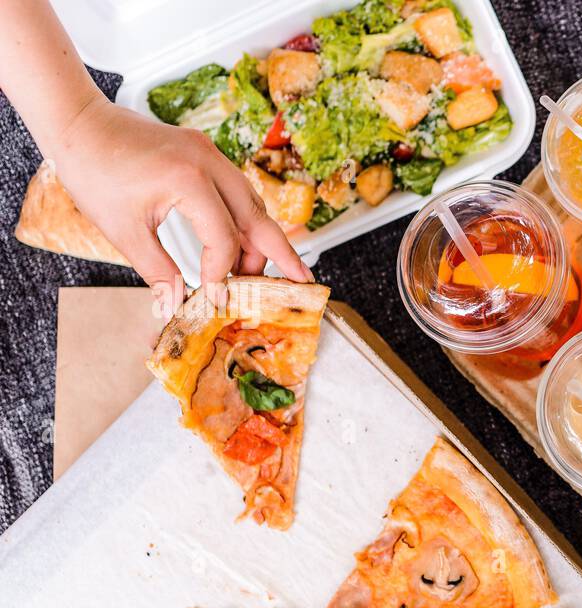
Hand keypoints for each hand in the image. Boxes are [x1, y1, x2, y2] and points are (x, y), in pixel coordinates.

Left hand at [49, 99, 311, 312]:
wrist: (77, 122)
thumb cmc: (93, 170)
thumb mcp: (122, 230)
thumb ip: (156, 270)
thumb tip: (174, 305)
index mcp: (188, 179)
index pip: (224, 237)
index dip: (224, 272)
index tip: (215, 297)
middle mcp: (208, 163)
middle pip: (258, 218)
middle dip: (278, 255)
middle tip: (299, 283)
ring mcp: (209, 154)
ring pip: (252, 203)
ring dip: (260, 239)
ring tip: (259, 273)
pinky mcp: (204, 154)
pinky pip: (237, 191)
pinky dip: (244, 219)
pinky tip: (241, 242)